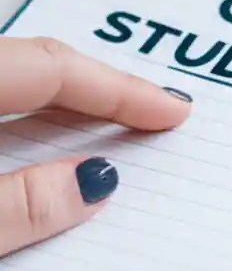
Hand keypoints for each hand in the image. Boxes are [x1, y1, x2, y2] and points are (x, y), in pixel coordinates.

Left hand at [0, 36, 191, 255]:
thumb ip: (18, 205)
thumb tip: (95, 181)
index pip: (53, 67)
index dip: (122, 90)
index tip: (174, 112)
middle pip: (32, 65)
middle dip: (97, 91)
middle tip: (151, 114)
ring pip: (3, 84)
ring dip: (54, 111)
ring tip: (103, 129)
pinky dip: (15, 126)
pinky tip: (31, 153)